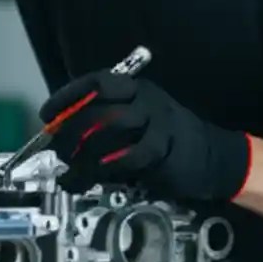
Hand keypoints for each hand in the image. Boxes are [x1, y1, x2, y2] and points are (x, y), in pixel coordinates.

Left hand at [38, 70, 251, 200]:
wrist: (215, 158)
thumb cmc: (167, 139)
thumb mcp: (139, 120)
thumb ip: (105, 121)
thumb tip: (61, 135)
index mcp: (136, 88)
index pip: (96, 82)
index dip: (67, 97)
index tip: (47, 115)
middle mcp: (147, 100)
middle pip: (99, 104)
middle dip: (70, 127)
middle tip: (55, 148)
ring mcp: (158, 123)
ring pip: (110, 128)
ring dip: (82, 151)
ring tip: (67, 171)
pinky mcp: (165, 151)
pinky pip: (127, 158)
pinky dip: (102, 169)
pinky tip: (88, 179)